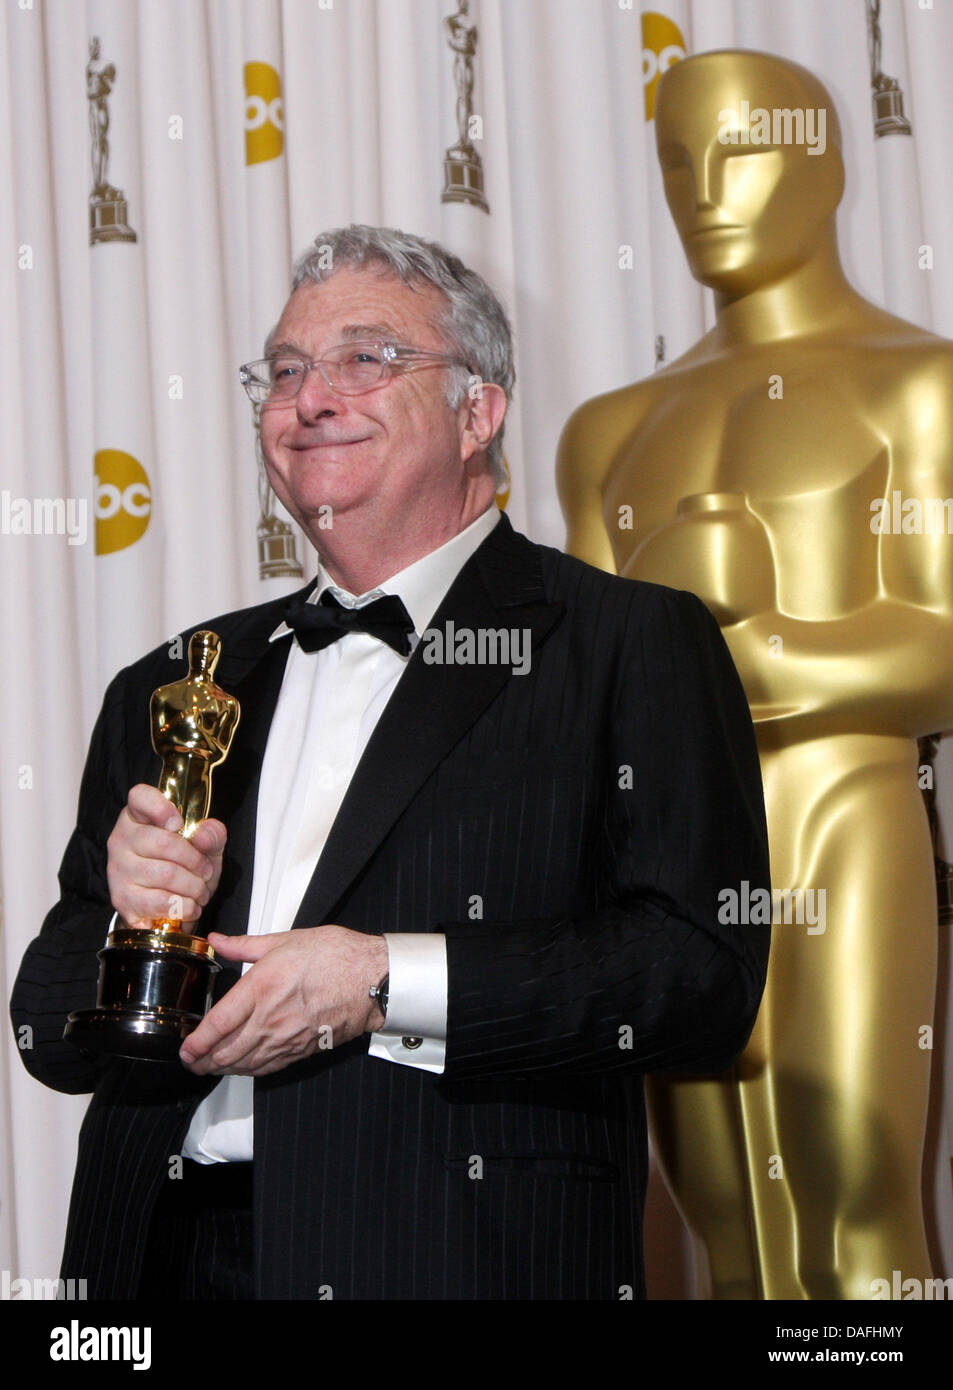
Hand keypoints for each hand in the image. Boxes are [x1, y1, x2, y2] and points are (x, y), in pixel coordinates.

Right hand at [106, 783, 225, 926]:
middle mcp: (122, 839)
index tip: (178, 823)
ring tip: (199, 891)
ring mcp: (118, 870)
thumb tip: (203, 836)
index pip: (140, 797)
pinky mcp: (122, 899)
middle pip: (164, 842)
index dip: (160, 806)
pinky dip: (184, 906)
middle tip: (206, 872)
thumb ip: (211, 834)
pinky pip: (161, 901)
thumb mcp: (204, 846)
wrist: (163, 908)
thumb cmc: (181, 867)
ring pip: (166, 874)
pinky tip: (188, 905)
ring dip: (193, 887)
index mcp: (139, 816)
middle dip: (196, 861)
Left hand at [179, 925, 388, 1076]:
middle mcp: (270, 1018)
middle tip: (191, 1062)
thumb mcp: (285, 940)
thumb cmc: (334, 956)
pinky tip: (241, 1068)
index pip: (218, 1024)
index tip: (185, 1049)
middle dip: (203, 1062)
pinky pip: (268, 1068)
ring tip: (209, 1067)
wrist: (372, 979)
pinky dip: (249, 1071)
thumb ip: (244, 945)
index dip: (196, 1043)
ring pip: (245, 1064)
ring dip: (223, 1069)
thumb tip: (216, 940)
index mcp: (262, 987)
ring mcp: (287, 1038)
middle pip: (226, 1051)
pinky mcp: (302, 1049)